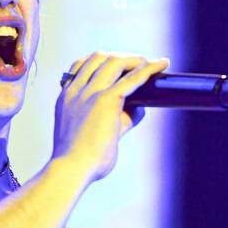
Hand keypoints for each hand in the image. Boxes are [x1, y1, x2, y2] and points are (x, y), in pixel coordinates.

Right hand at [53, 52, 168, 182]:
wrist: (71, 170)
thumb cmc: (81, 160)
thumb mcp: (93, 133)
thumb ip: (116, 119)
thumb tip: (138, 109)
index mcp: (67, 97)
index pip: (81, 67)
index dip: (100, 62)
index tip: (115, 65)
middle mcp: (76, 91)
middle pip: (99, 58)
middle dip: (120, 57)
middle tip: (137, 63)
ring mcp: (90, 93)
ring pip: (114, 62)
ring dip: (134, 59)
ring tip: (150, 63)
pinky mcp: (106, 100)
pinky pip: (131, 78)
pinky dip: (148, 69)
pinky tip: (161, 65)